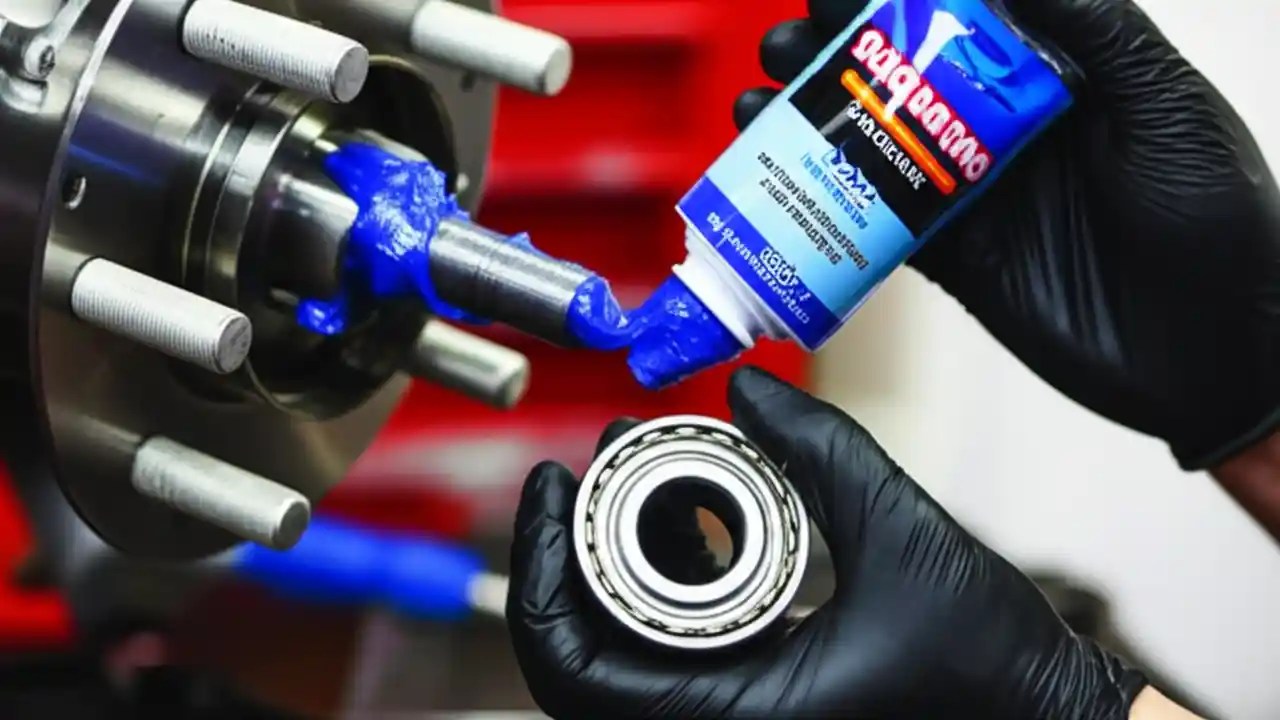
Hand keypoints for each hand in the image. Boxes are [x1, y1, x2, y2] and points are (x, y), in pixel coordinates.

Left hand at [506, 367, 1148, 718]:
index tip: (550, 484)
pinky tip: (682, 525)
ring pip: (618, 660)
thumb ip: (817, 448)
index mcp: (731, 719)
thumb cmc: (992, 663)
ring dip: (608, 569)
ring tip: (633, 480)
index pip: (573, 668)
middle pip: (579, 662)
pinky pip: (667, 659)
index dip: (538, 570)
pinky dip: (656, 592)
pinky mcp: (752, 711)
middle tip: (587, 469)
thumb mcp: (902, 532)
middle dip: (567, 556)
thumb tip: (746, 387)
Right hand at [735, 0, 1279, 469]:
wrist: (1217, 359)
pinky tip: (786, 183)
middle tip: (784, 43)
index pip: (964, 23)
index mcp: (1058, 78)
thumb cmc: (1219, 223)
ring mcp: (977, 196)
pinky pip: (880, 225)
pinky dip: (829, 206)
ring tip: (759, 106)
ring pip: (876, 149)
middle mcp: (1006, 130)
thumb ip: (1094, 32)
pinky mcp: (958, 260)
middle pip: (901, 82)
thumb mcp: (1165, 107)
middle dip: (834, 57)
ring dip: (813, 126)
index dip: (899, 3)